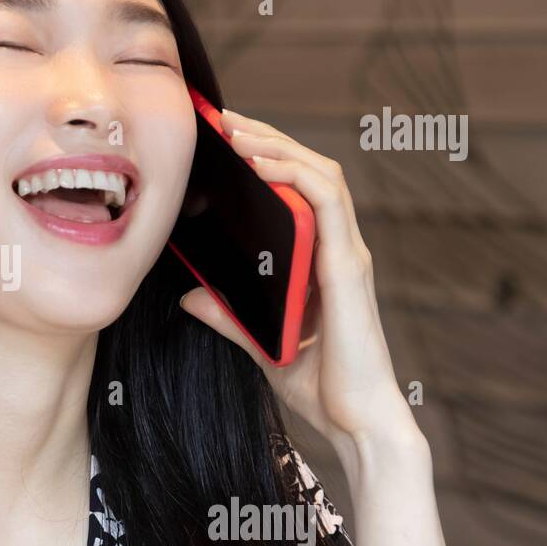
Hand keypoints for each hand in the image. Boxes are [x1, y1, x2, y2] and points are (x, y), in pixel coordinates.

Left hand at [178, 108, 417, 460]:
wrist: (357, 424)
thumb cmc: (320, 388)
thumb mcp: (260, 344)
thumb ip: (229, 318)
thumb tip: (189, 298)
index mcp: (321, 263)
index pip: (299, 192)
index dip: (268, 159)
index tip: (226, 143)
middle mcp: (339, 251)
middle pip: (308, 173)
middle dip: (267, 139)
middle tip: (223, 120)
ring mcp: (346, 256)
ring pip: (320, 176)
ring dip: (277, 147)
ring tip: (236, 131)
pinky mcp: (347, 269)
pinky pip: (325, 203)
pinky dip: (295, 175)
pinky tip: (262, 163)